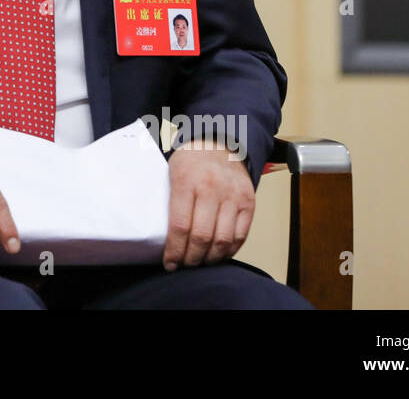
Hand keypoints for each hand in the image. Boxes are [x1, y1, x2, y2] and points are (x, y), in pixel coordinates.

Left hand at [163, 139, 253, 270]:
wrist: (220, 142)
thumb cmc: (191, 161)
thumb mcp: (171, 172)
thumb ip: (169, 201)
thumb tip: (159, 237)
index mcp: (186, 180)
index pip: (180, 225)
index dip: (174, 251)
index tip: (170, 264)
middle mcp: (211, 188)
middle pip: (201, 236)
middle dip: (191, 258)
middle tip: (184, 266)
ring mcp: (233, 195)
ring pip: (222, 240)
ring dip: (210, 258)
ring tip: (200, 263)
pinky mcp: (249, 202)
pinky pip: (241, 235)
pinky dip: (229, 251)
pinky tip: (218, 255)